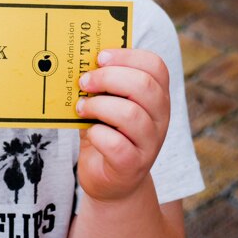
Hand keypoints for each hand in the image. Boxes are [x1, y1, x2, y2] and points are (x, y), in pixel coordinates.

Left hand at [75, 49, 170, 202]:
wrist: (110, 182)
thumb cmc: (106, 134)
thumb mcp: (105, 105)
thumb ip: (99, 86)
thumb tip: (76, 60)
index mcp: (156, 96)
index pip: (155, 66)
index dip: (127, 56)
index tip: (100, 57)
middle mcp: (160, 118)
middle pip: (144, 85)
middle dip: (108, 78)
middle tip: (84, 82)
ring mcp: (150, 143)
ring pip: (131, 114)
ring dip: (98, 106)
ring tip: (82, 108)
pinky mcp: (133, 165)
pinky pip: (116, 144)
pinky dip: (97, 133)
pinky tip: (88, 132)